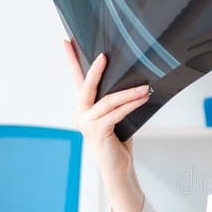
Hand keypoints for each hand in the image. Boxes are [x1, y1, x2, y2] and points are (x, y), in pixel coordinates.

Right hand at [64, 40, 149, 179]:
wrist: (118, 168)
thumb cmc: (119, 142)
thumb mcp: (116, 117)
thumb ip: (115, 102)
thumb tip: (132, 81)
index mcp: (84, 108)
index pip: (78, 81)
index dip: (72, 61)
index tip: (66, 42)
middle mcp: (81, 114)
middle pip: (87, 87)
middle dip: (96, 70)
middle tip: (104, 56)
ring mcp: (87, 123)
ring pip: (108, 101)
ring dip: (129, 93)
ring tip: (145, 87)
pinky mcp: (98, 131)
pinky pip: (116, 113)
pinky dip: (131, 105)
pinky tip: (143, 98)